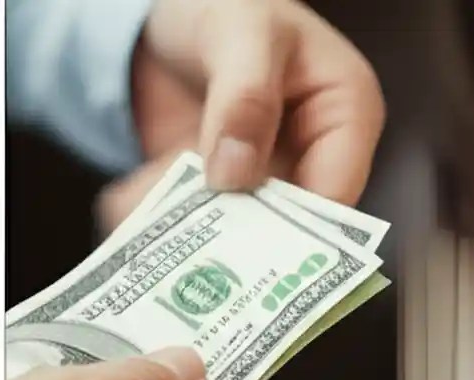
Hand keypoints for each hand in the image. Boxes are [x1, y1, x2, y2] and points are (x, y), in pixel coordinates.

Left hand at [97, 0, 385, 229]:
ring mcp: (265, 178)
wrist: (170, 19)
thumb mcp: (243, 33)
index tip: (252, 245)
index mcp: (347, 114)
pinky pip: (193, 221)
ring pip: (238, 230)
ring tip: (150, 234)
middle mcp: (313, 155)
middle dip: (242, 239)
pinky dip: (158, 218)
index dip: (302, 224)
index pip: (339, 188)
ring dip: (191, 236)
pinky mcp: (220, 190)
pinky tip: (126, 207)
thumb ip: (247, 97)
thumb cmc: (230, 7)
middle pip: (292, 222)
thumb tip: (237, 174)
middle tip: (200, 260)